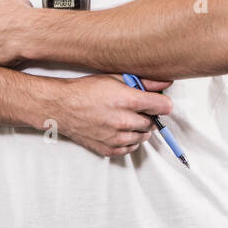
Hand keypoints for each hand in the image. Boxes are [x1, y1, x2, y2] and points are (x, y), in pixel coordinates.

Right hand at [44, 73, 174, 157]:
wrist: (61, 107)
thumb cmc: (86, 90)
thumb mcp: (116, 78)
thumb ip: (145, 82)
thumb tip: (166, 82)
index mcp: (128, 100)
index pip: (164, 107)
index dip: (162, 103)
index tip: (157, 102)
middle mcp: (124, 121)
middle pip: (153, 123)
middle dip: (148, 115)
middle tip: (134, 108)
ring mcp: (116, 138)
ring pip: (143, 136)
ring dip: (138, 129)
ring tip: (124, 118)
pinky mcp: (108, 149)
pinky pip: (130, 148)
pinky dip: (128, 141)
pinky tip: (118, 129)